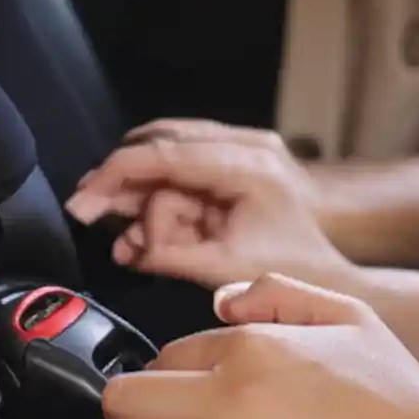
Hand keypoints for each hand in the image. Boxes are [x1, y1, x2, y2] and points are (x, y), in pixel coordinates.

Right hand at [66, 134, 352, 289]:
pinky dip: (160, 206)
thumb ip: (172, 256)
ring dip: (140, 201)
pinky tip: (142, 239)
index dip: (117, 175)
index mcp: (245, 166)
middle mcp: (243, 148)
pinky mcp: (236, 171)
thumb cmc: (295, 269)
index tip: (85, 197)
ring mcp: (241, 154)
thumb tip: (127, 249)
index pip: (165, 155)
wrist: (334, 270)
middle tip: (84, 210)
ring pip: (168, 164)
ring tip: (119, 239)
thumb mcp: (227, 267)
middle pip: (161, 150)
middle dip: (121, 185)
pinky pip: (185, 179)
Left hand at [104, 274, 418, 418]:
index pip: (162, 356)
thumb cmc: (405, 397)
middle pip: (125, 401)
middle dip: (131, 415)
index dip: (165, 379)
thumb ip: (277, 293)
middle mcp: (235, 395)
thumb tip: (221, 300)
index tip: (184, 400)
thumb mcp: (349, 317)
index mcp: (254, 345)